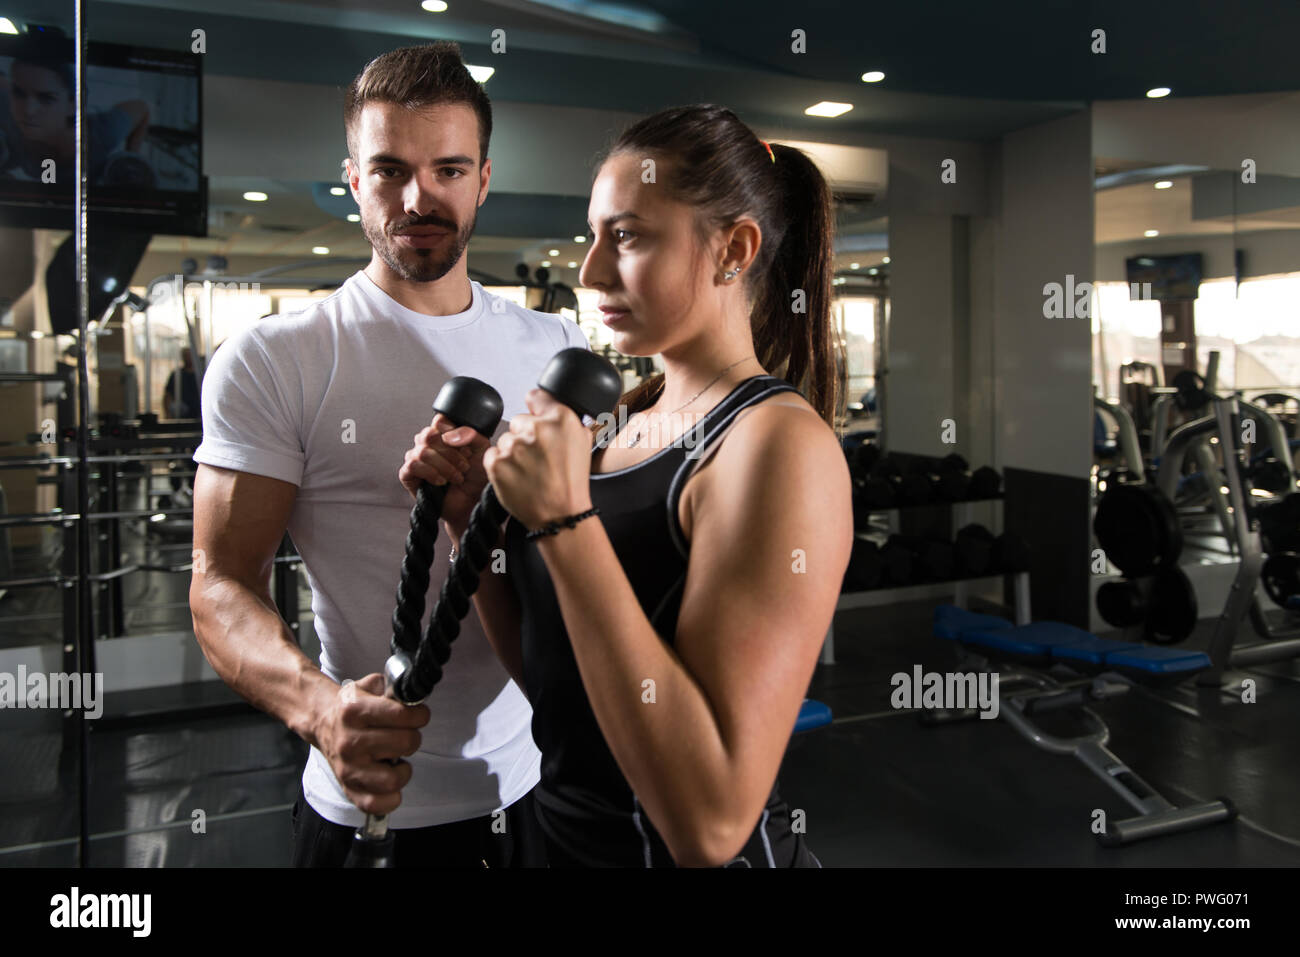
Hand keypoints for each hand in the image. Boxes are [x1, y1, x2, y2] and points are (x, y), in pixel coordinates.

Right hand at [312, 673, 429, 815]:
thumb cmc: (352, 707)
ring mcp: (348, 767)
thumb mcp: (369, 686)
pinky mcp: (348, 788)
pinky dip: (390, 797)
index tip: (419, 715)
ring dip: (404, 769)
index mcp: (355, 711)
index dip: (419, 714)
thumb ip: (392, 687)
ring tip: (398, 759)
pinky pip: (375, 804)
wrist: (322, 722)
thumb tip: (413, 692)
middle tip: (407, 735)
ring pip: (393, 779)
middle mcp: (350, 740)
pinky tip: (389, 778)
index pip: (403, 715)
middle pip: (405, 743)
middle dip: (413, 737)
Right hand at [398, 414, 491, 536]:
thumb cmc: (477, 477)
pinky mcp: (408, 475)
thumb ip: (471, 434)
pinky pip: (412, 465)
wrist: (473, 503)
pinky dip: (431, 473)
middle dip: (451, 453)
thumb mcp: (482, 450)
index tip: (466, 447)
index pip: (439, 420)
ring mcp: (416, 458)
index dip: (451, 432)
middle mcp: (427, 443)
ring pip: (422, 451)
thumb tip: (447, 435)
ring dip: (444, 466)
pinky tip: (441, 482)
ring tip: (457, 477)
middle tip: (464, 467)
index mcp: (444, 434)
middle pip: (429, 434)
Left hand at [484, 389, 592, 529]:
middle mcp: (536, 428)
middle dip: (525, 436)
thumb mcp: (583, 441)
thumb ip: (566, 419)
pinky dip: (501, 465)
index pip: (535, 396)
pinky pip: (493, 455)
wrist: (560, 514)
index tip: (536, 420)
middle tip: (538, 458)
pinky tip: (517, 477)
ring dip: (513, 452)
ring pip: (506, 439)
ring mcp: (515, 445)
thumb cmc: (572, 481)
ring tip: (529, 472)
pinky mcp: (497, 462)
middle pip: (519, 421)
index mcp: (561, 418)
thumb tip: (548, 404)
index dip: (536, 410)